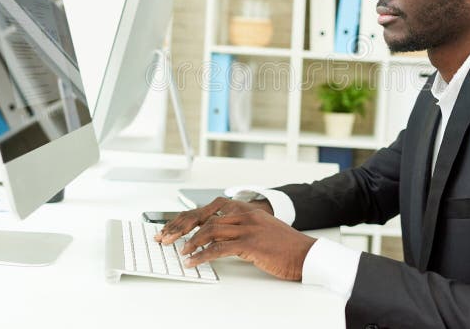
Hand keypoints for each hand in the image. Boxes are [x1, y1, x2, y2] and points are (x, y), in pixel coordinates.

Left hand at [175, 209, 316, 280]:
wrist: (304, 253)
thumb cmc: (282, 245)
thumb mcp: (258, 228)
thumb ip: (238, 227)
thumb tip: (212, 237)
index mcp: (245, 208)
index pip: (208, 208)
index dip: (186, 218)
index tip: (170, 228)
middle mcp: (244, 213)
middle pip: (204, 216)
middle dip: (181, 227)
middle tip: (165, 238)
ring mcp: (247, 227)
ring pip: (209, 230)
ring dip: (190, 242)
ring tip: (180, 252)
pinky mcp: (250, 243)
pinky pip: (219, 247)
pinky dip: (202, 255)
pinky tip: (194, 261)